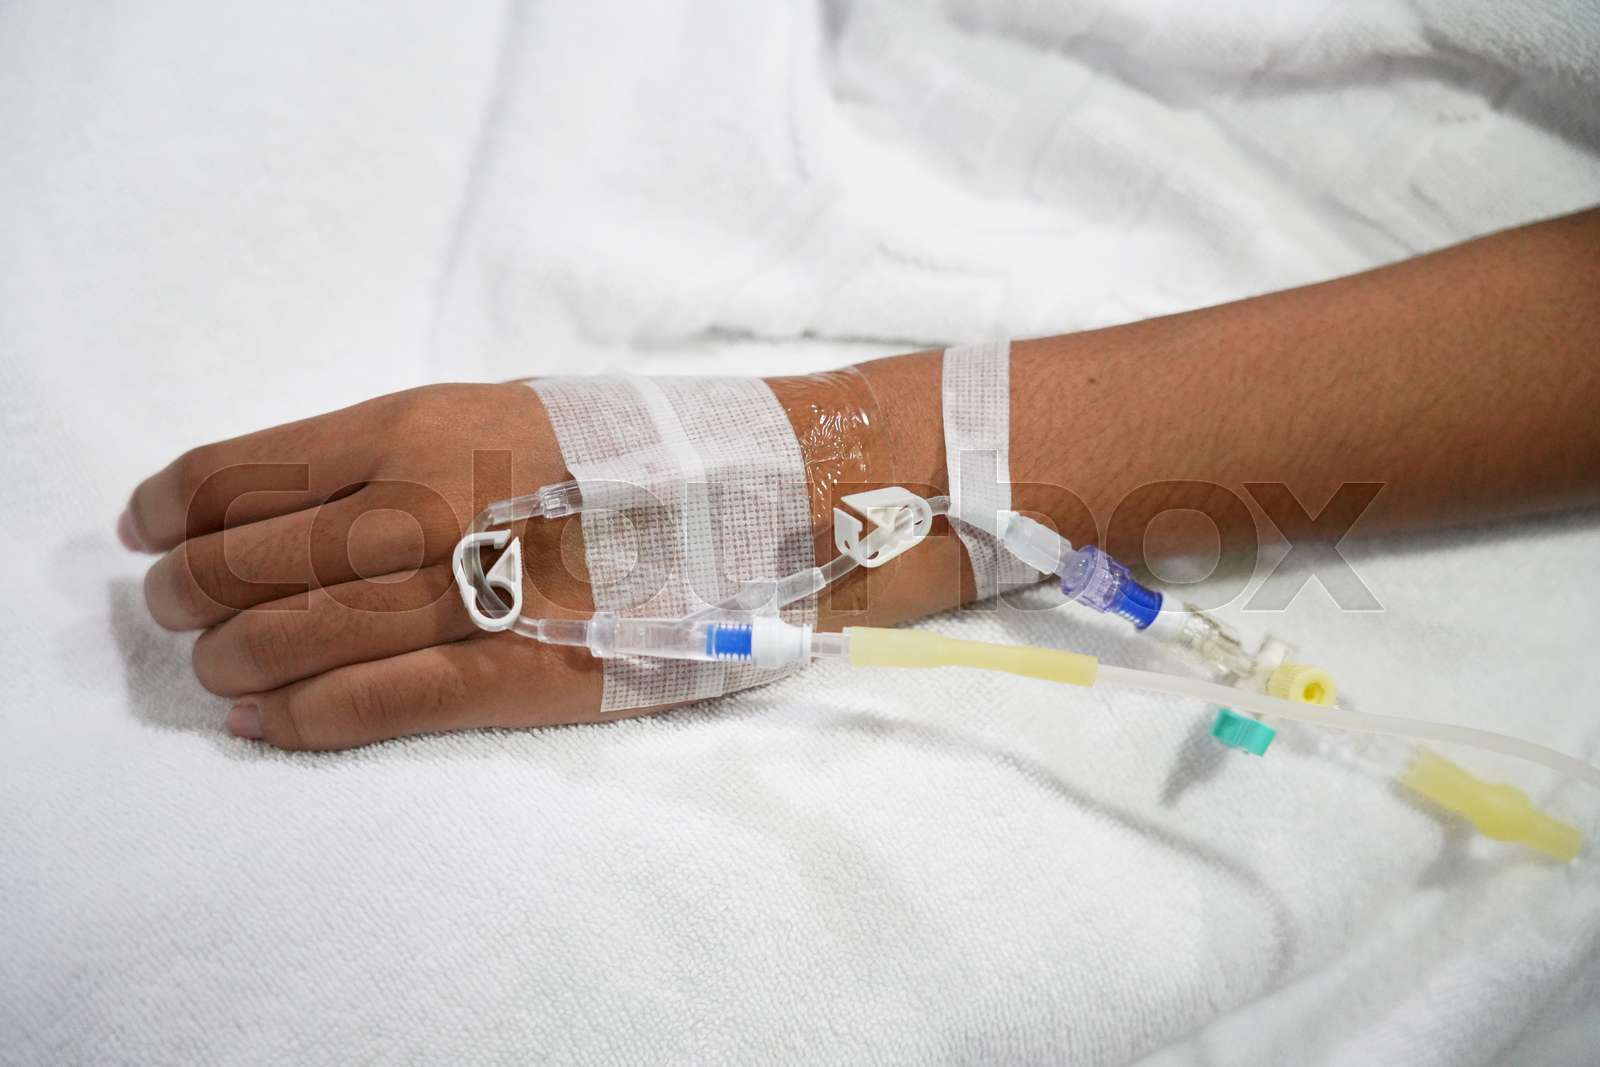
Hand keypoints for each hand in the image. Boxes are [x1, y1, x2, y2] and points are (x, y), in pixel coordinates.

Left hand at [123, 383, 607, 748]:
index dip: (167, 507)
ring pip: (296, 640)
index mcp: (415, 426)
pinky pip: (376, 704)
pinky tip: (262, 721)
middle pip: (247, 564)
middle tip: (177, 609)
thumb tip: (268, 501)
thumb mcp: (488, 409)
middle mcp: (429, 503)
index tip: (145, 528)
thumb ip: (383, 450)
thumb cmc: (610, 452)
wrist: (749, 498)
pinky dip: (299, 720)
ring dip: (232, 661)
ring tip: (219, 666)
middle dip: (187, 595)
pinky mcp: (517, 671)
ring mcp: (472, 593)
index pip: (239, 474)